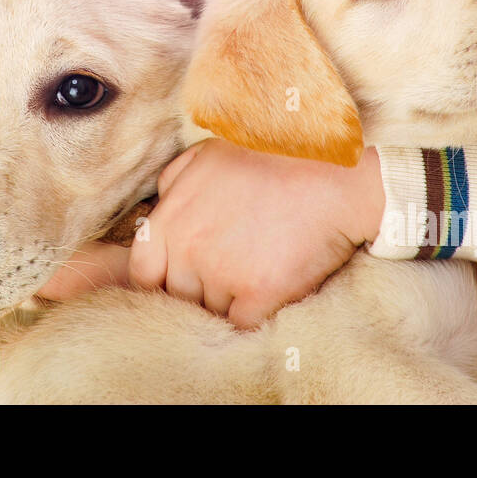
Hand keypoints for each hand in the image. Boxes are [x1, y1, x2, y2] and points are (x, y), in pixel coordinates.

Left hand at [36, 138, 385, 330]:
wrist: (333, 173)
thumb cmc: (271, 157)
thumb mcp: (208, 154)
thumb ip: (173, 183)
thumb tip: (158, 208)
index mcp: (172, 218)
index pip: (143, 272)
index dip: (163, 277)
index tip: (183, 274)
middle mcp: (190, 249)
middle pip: (179, 296)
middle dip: (199, 288)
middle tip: (232, 265)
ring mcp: (222, 274)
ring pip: (212, 312)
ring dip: (231, 300)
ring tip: (258, 266)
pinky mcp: (260, 293)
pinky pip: (244, 323)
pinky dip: (257, 313)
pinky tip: (273, 285)